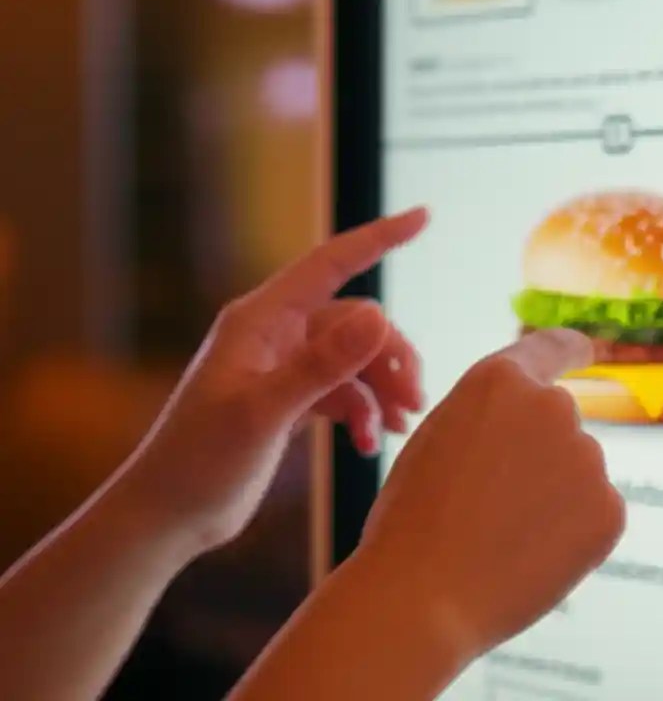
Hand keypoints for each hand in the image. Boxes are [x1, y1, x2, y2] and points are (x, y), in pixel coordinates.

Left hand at [118, 208, 428, 553]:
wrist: (169, 514)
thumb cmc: (201, 460)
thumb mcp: (266, 412)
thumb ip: (323, 364)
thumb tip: (379, 313)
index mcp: (259, 319)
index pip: (330, 263)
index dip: (379, 238)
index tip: (425, 216)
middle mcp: (274, 334)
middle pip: (357, 323)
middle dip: (392, 356)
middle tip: (415, 401)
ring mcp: (283, 367)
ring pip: (356, 359)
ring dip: (383, 389)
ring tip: (399, 427)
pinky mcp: (289, 400)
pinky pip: (344, 391)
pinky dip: (364, 412)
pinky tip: (370, 444)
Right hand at [357, 328, 625, 658]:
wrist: (422, 597)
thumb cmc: (410, 523)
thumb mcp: (437, 442)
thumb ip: (489, 422)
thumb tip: (526, 436)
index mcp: (500, 381)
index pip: (550, 348)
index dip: (571, 348)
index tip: (591, 350)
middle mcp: (553, 406)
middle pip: (557, 426)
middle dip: (537, 457)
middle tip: (489, 506)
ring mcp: (588, 458)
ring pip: (575, 475)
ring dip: (552, 499)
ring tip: (499, 539)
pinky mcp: (610, 509)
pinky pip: (594, 516)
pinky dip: (572, 537)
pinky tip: (528, 558)